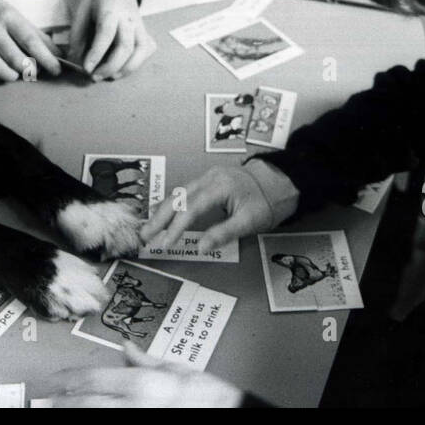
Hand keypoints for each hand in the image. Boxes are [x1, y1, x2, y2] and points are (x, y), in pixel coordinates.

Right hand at [0, 0, 61, 84]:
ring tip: (15, 73)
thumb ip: (35, 34)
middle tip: (33, 70)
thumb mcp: (14, 15)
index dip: (46, 58)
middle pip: (15, 58)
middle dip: (28, 69)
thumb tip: (57, 54)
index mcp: (7, 17)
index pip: (30, 40)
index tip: (57, 69)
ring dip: (10, 75)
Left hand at [41, 342, 244, 407]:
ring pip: (94, 419)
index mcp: (143, 384)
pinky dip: (90, 424)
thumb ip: (148, 361)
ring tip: (52, 411)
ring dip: (71, 414)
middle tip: (38, 401)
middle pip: (85, 404)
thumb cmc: (210, 398)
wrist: (228, 413)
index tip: (48, 381)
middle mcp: (135, 405)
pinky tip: (82, 421)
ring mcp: (136, 421)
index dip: (66, 380)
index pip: (92, 379)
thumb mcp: (180, 372)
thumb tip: (127, 347)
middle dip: (60, 402)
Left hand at [70, 0, 154, 80]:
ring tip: (111, 77)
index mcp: (111, 9)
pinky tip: (124, 67)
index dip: (97, 53)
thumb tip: (74, 61)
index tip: (86, 68)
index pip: (106, 34)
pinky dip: (138, 61)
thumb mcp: (81, 8)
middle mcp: (129, 18)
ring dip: (127, 68)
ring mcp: (140, 25)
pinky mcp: (144, 30)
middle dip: (111, 66)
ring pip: (141, 50)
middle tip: (94, 77)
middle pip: (126, 46)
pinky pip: (147, 49)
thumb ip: (77, 35)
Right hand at [141, 166, 275, 251]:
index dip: (176, 226)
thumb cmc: (267, 202)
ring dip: (162, 211)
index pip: (191, 208)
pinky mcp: (207, 180)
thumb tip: (201, 248)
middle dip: (159, 217)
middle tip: (145, 235)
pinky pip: (184, 191)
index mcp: (219, 187)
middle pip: (178, 198)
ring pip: (178, 193)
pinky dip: (171, 203)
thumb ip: (223, 233)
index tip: (165, 243)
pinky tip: (160, 211)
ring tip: (147, 227)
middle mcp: (209, 178)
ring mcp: (207, 177)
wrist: (279, 181)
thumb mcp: (249, 221)